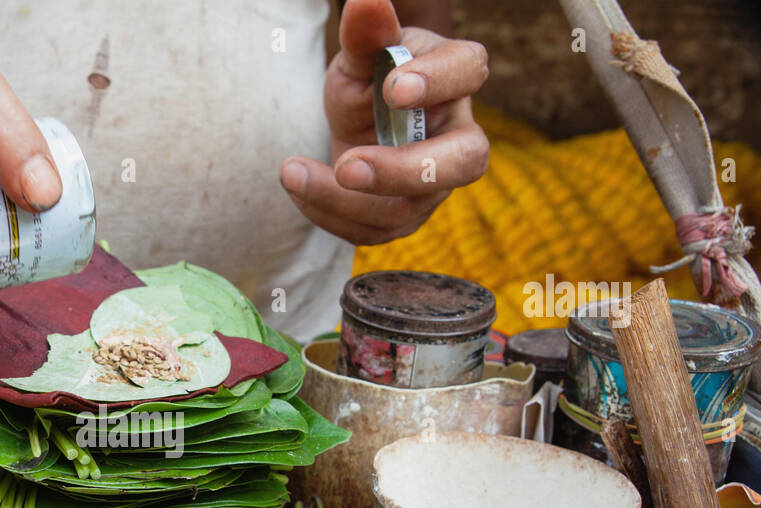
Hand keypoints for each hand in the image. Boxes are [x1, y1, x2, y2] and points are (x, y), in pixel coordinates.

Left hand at [280, 0, 488, 245]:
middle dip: (403, 170)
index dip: (439, 80)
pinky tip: (298, 187)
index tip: (393, 87)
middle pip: (463, 162)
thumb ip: (365, 36)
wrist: (360, 125)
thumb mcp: (358, 57)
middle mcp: (458, 137)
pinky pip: (374, 231)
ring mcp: (436, 186)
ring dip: (343, 200)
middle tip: (348, 166)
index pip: (468, 70)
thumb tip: (366, 1)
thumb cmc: (368, 82)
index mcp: (455, 79)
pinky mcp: (406, 217)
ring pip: (407, 209)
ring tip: (293, 172)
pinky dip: (328, 214)